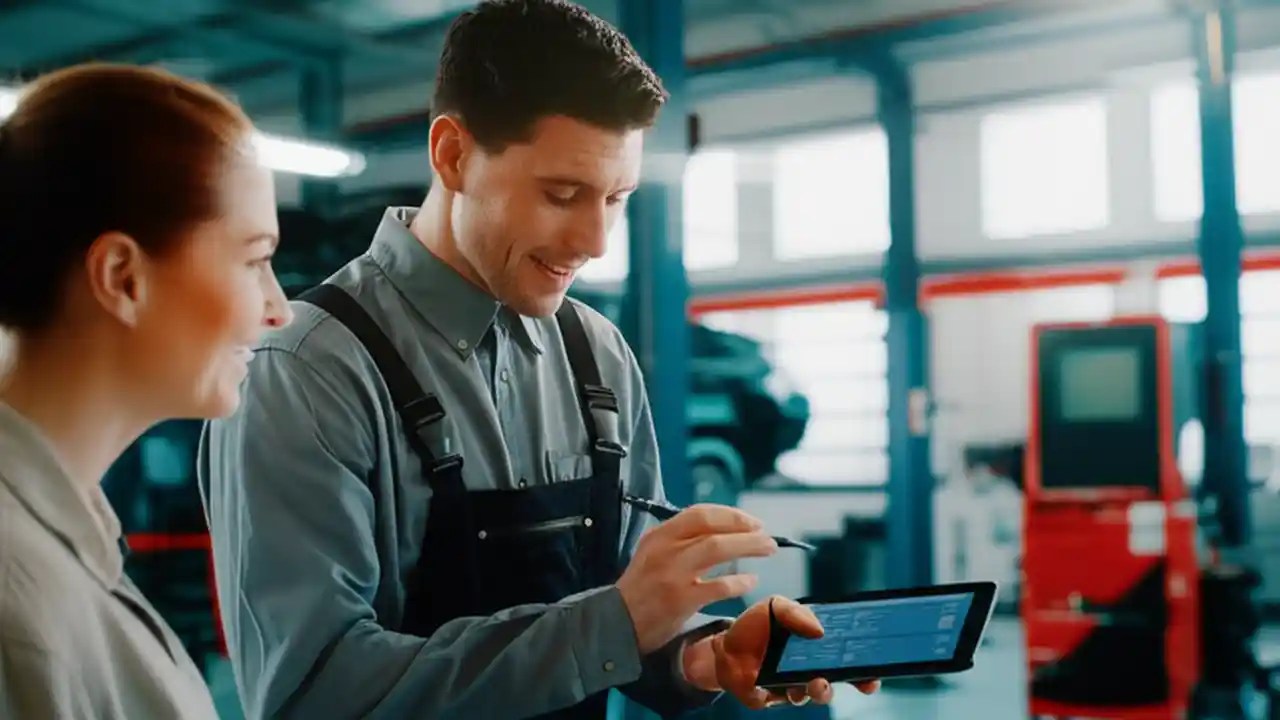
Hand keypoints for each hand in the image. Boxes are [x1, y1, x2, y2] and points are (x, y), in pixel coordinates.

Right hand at [616, 504, 777, 653]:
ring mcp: (673, 574)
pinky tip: (750, 581)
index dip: (730, 515)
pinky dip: (739, 581)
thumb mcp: (653, 553)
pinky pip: (719, 586)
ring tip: (767, 549)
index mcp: (660, 535)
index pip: (700, 513)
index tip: (751, 521)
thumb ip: (681, 540)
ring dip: (748, 547)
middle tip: (766, 536)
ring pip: (717, 549)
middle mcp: (666, 549)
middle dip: (745, 529)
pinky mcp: (681, 600)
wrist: (617, 622)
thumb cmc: (640, 588)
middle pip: (713, 528)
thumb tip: (723, 530)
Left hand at [697, 596, 880, 708]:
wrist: (721, 644)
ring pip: (813, 695)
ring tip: (816, 683)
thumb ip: (795, 612)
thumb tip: (819, 629)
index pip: (846, 657)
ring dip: (820, 691)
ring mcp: (790, 686)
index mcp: (814, 648)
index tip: (877, 667)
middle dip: (854, 683)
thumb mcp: (774, 606)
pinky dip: (782, 694)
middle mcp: (807, 670)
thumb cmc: (754, 626)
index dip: (864, 665)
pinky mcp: (769, 698)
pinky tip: (776, 686)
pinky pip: (780, 701)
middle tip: (861, 680)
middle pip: (839, 680)